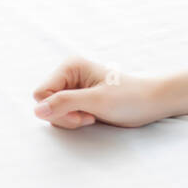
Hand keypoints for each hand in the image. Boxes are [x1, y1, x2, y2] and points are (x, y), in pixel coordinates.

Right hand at [32, 55, 163, 128]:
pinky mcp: (78, 100)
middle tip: (88, 115)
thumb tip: (37, 111)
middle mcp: (68, 75)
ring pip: (52, 112)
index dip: (57, 108)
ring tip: (92, 115)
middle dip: (64, 116)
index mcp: (70, 66)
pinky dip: (74, 121)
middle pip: (44, 104)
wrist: (150, 103)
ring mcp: (72, 88)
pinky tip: (92, 117)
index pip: (41, 93)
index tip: (81, 111)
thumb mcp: (96, 100)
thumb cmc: (129, 97)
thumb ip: (65, 103)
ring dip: (70, 120)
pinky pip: (62, 115)